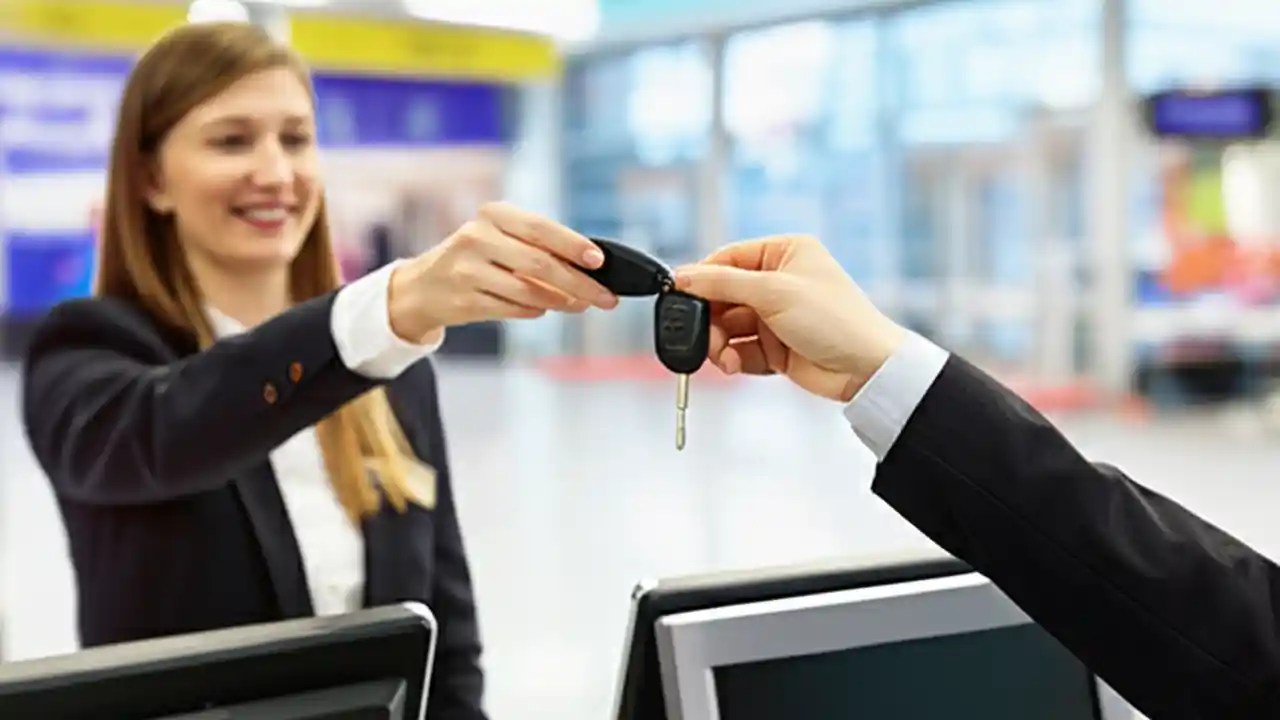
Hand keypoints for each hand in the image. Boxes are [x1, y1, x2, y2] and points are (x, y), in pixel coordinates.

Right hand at [388, 202, 618, 341]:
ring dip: (563, 301)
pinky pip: (514, 308)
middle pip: (540, 264)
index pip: (541, 228)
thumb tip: (590, 267)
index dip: (573, 245)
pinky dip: (536, 309)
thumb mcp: (500, 237)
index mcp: (493, 214)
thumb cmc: (475, 257)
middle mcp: (477, 238)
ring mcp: (468, 271)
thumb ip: (538, 246)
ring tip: (581, 304)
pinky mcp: (465, 301)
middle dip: (580, 283)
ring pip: (530, 291)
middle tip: (605, 297)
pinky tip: (547, 308)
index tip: (599, 261)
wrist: (423, 286)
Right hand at [673, 235, 903, 401]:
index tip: (679, 293)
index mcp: (784, 253)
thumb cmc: (837, 320)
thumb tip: (684, 276)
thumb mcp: (774, 292)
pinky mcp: (776, 347)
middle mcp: (779, 281)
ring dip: (720, 342)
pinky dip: (733, 358)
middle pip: (723, 295)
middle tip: (703, 334)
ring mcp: (777, 316)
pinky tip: (734, 364)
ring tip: (723, 355)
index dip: (703, 277)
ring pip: (728, 326)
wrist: (866, 369)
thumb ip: (723, 283)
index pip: (728, 258)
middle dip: (711, 318)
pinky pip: (741, 349)